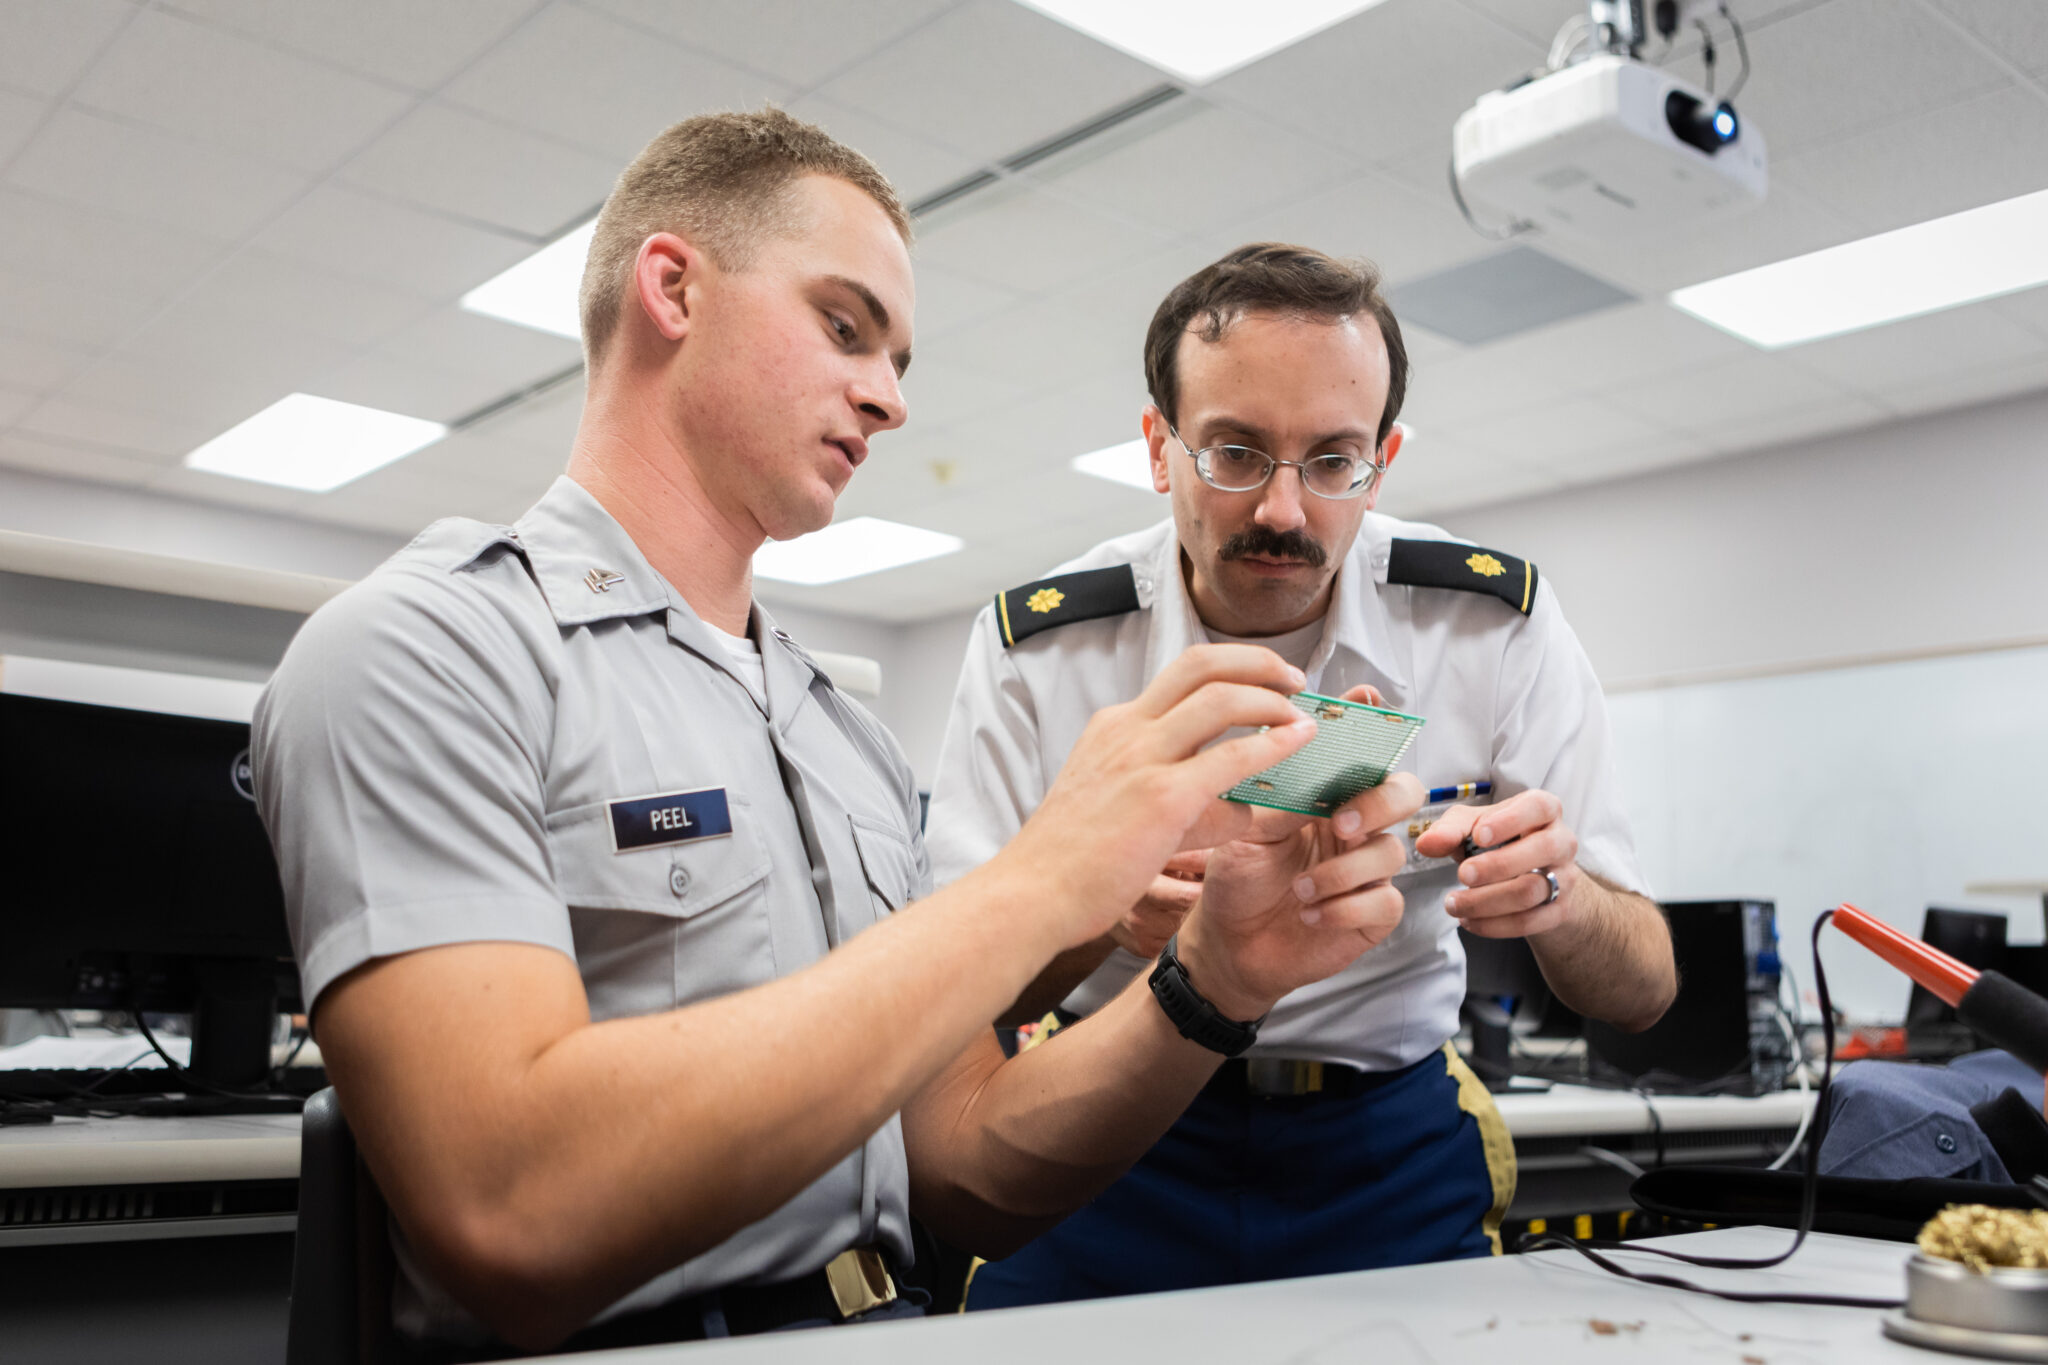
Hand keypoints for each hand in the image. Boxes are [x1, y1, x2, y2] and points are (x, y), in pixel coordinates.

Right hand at [995, 645, 1318, 955]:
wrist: (1032, 893)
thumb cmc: (1073, 863)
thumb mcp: (1118, 806)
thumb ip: (1178, 796)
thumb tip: (1239, 806)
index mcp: (1114, 727)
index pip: (1181, 676)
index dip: (1231, 669)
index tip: (1264, 682)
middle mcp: (1127, 729)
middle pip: (1201, 665)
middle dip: (1256, 662)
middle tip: (1293, 678)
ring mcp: (1142, 758)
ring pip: (1222, 698)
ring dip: (1272, 699)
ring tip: (1303, 715)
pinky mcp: (1161, 796)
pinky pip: (1232, 757)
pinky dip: (1273, 744)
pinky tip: (1299, 743)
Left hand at [1171, 686, 1425, 1019]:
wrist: (1226, 943)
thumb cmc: (1237, 878)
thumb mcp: (1247, 829)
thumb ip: (1280, 795)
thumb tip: (1300, 755)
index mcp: (1327, 796)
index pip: (1362, 753)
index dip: (1374, 726)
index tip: (1369, 702)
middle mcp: (1355, 826)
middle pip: (1402, 792)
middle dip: (1379, 802)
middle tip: (1340, 823)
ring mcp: (1367, 869)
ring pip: (1390, 851)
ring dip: (1341, 871)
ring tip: (1299, 889)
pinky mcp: (1373, 914)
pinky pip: (1384, 901)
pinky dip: (1345, 908)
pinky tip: (1310, 915)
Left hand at [1413, 789, 1579, 938]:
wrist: (1535, 880)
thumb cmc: (1501, 842)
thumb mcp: (1473, 826)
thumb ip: (1450, 829)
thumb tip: (1426, 844)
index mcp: (1544, 810)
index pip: (1538, 806)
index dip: (1509, 821)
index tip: (1478, 836)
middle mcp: (1562, 841)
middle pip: (1541, 850)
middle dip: (1496, 865)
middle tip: (1462, 874)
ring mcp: (1565, 877)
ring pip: (1532, 891)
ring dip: (1487, 901)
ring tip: (1453, 903)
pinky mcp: (1560, 910)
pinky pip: (1530, 921)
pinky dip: (1494, 925)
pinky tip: (1468, 920)